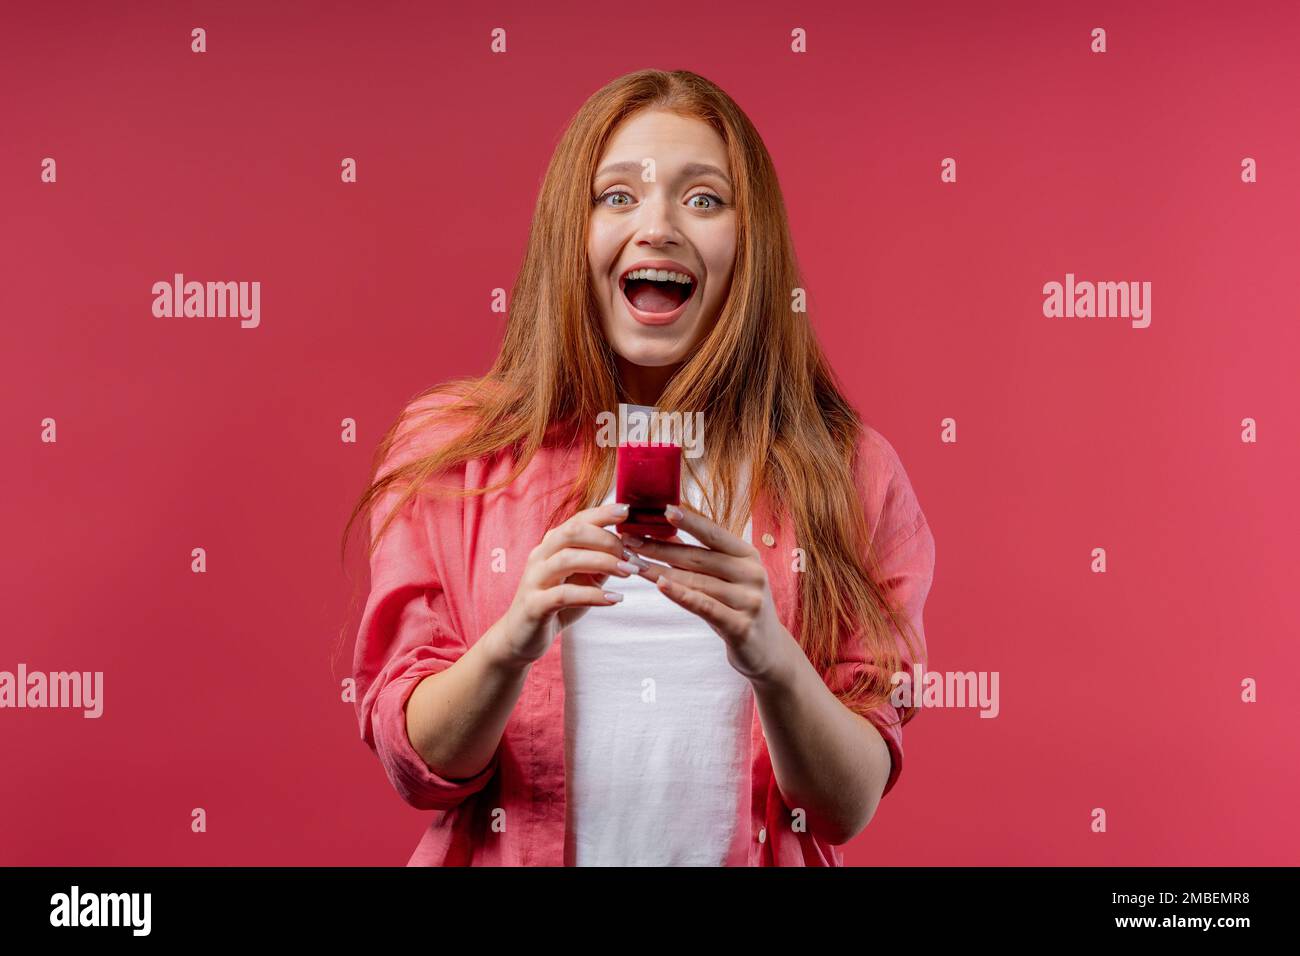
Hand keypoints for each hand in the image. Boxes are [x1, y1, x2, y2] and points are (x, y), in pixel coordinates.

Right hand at [496, 502, 637, 664]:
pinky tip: (615, 599)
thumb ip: (600, 563)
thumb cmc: (556, 604)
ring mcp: (534, 579)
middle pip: (571, 533)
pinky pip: (563, 595)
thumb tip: (629, 549)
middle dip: (606, 539)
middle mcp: (540, 556)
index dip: (602, 513)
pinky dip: (592, 595)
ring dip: (603, 562)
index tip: (628, 511)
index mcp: (551, 545)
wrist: (522, 637)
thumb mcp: (583, 579)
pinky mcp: (534, 605)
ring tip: (629, 573)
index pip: (577, 520)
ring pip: (567, 559)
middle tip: (632, 557)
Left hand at [622, 504, 795, 686]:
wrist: (768, 650)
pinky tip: (660, 585)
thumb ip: (700, 556)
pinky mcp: (741, 626)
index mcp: (748, 555)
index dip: (689, 520)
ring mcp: (749, 600)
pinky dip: (681, 595)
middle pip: (698, 557)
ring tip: (634, 563)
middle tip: (630, 539)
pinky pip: (706, 607)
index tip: (662, 508)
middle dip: (660, 547)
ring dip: (661, 571)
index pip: (713, 533)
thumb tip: (665, 530)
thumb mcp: (725, 578)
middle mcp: (752, 574)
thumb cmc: (738, 606)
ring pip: (697, 581)